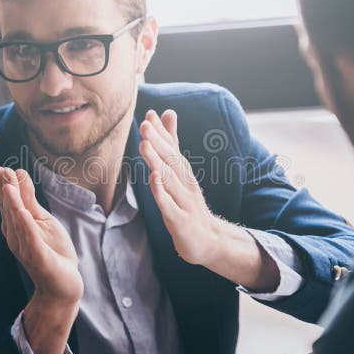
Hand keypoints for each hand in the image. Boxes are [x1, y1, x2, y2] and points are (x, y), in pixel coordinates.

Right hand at [0, 166, 82, 353]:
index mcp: (15, 226)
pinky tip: (23, 213)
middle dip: (5, 190)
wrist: (62, 284)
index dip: (4, 186)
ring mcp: (26, 247)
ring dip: (12, 204)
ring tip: (9, 186)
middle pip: (9, 210)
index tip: (1, 169)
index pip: (8, 203)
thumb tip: (18, 174)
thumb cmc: (51, 250)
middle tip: (1, 171)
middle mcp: (15, 236)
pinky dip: (26, 226)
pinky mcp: (39, 257)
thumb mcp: (42, 219)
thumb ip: (29, 199)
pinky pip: (31, 240)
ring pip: (17, 223)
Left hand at [139, 111, 279, 291]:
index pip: (172, 150)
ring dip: (157, 162)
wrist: (209, 240)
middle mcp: (185, 184)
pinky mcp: (180, 221)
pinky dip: (161, 192)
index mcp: (183, 173)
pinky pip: (169, 205)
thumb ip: (172, 143)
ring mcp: (184, 202)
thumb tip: (167, 112)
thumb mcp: (181, 173)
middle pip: (171, 161)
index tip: (149, 114)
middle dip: (157, 142)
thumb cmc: (188, 203)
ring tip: (145, 145)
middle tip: (144, 124)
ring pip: (169, 180)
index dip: (160, 133)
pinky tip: (153, 179)